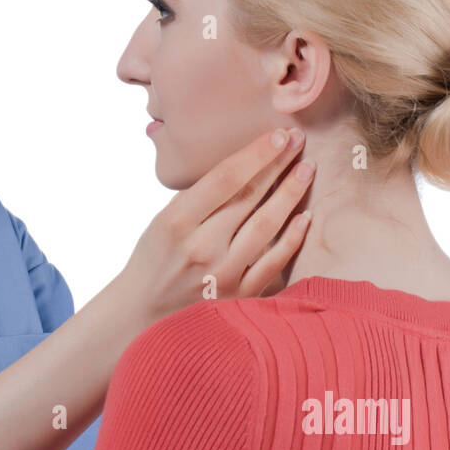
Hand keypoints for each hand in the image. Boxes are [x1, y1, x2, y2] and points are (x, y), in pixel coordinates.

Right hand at [118, 128, 314, 324]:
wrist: (144, 314)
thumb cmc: (155, 260)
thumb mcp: (162, 222)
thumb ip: (198, 198)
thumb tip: (244, 164)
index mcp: (176, 223)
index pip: (224, 179)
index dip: (256, 154)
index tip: (279, 135)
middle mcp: (201, 248)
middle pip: (249, 197)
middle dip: (279, 164)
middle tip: (300, 141)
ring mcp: (222, 274)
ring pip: (267, 225)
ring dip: (291, 194)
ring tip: (306, 169)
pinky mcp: (239, 296)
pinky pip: (274, 263)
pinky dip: (292, 238)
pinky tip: (305, 216)